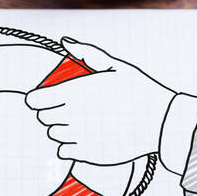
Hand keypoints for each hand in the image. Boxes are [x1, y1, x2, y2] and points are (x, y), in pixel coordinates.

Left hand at [25, 37, 174, 165]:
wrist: (161, 122)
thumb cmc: (140, 91)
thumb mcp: (115, 66)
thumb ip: (87, 53)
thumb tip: (65, 41)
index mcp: (75, 91)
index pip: (35, 101)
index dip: (38, 99)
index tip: (46, 98)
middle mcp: (72, 114)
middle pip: (43, 118)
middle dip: (51, 113)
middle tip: (69, 109)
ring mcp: (78, 136)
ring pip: (53, 134)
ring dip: (61, 129)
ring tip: (80, 123)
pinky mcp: (86, 154)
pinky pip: (63, 151)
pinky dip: (69, 147)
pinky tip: (83, 139)